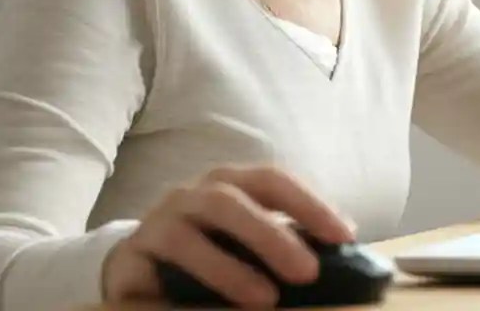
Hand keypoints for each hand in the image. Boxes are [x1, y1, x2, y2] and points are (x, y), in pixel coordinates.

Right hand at [102, 165, 354, 308]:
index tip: (345, 235)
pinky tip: (202, 309)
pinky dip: (180, 293)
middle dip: (270, 235)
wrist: (139, 265)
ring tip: (266, 300)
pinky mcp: (132, 257)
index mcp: (231, 185)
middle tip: (307, 272)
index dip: (309, 204)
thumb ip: (288, 242)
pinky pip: (155, 273)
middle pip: (230, 202)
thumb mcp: (249, 241)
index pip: (272, 181)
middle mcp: (194, 195)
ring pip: (189, 236)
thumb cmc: (209, 250)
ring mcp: (160, 223)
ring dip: (229, 268)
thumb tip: (348, 251)